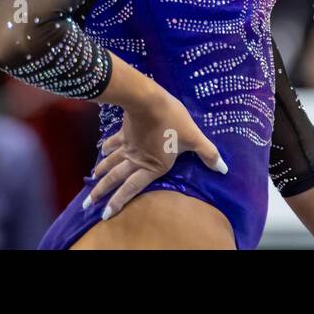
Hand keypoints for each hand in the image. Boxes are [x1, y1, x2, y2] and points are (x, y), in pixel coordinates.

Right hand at [83, 85, 226, 220]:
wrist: (147, 99)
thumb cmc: (173, 120)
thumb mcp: (194, 137)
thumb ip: (208, 154)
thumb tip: (224, 169)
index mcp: (153, 165)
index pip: (132, 188)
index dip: (119, 202)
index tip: (105, 214)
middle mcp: (136, 159)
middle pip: (116, 179)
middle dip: (102, 192)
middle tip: (89, 204)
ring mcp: (128, 146)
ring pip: (111, 163)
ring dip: (100, 173)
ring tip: (91, 182)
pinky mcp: (124, 131)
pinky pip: (113, 143)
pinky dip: (106, 148)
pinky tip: (100, 151)